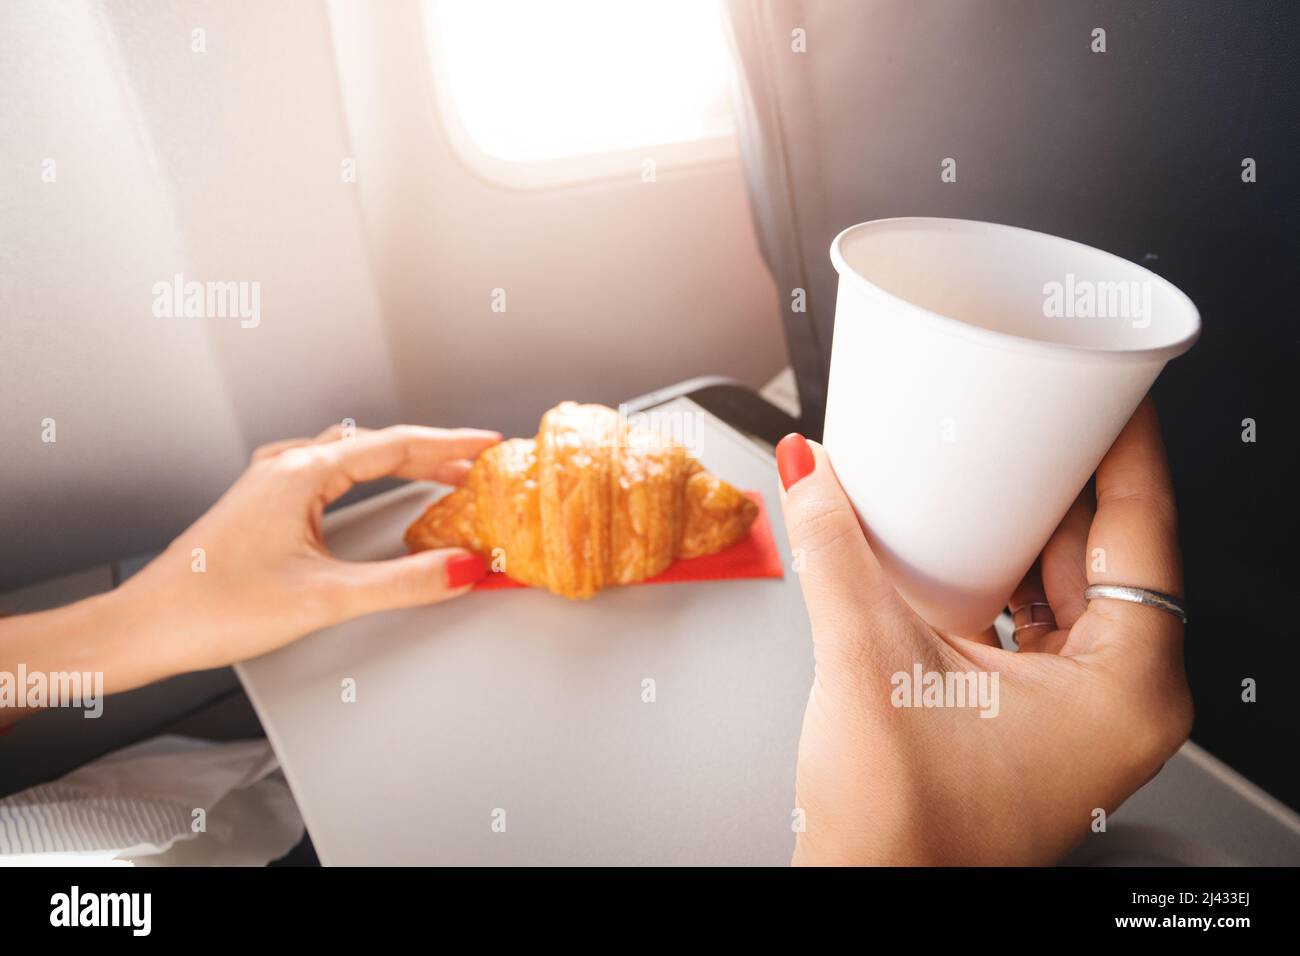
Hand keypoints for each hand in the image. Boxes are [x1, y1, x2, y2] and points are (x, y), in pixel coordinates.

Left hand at [0, 424, 500, 708]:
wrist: (146, 627)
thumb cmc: (215, 607)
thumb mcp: (326, 597)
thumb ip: (404, 582)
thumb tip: (462, 567)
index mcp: (302, 472)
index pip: (395, 445)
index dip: (450, 444)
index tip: (488, 443)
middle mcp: (285, 466)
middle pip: (377, 445)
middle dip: (433, 452)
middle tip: (477, 463)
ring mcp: (270, 482)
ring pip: (352, 456)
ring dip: (400, 462)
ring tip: (440, 473)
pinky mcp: (262, 504)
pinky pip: (331, 472)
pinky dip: (369, 476)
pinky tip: (376, 491)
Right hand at [775, 398, 1191, 864]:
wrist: (869, 897)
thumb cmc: (905, 836)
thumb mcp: (868, 658)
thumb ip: (832, 550)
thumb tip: (809, 472)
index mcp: (1128, 687)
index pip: (1143, 527)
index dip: (1126, 444)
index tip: (1111, 388)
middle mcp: (1117, 700)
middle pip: (1102, 550)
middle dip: (1058, 479)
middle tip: (1026, 414)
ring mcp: (1074, 711)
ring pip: (1063, 585)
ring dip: (1022, 527)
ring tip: (985, 468)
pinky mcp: (1029, 716)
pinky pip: (1029, 618)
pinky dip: (997, 575)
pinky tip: (957, 542)